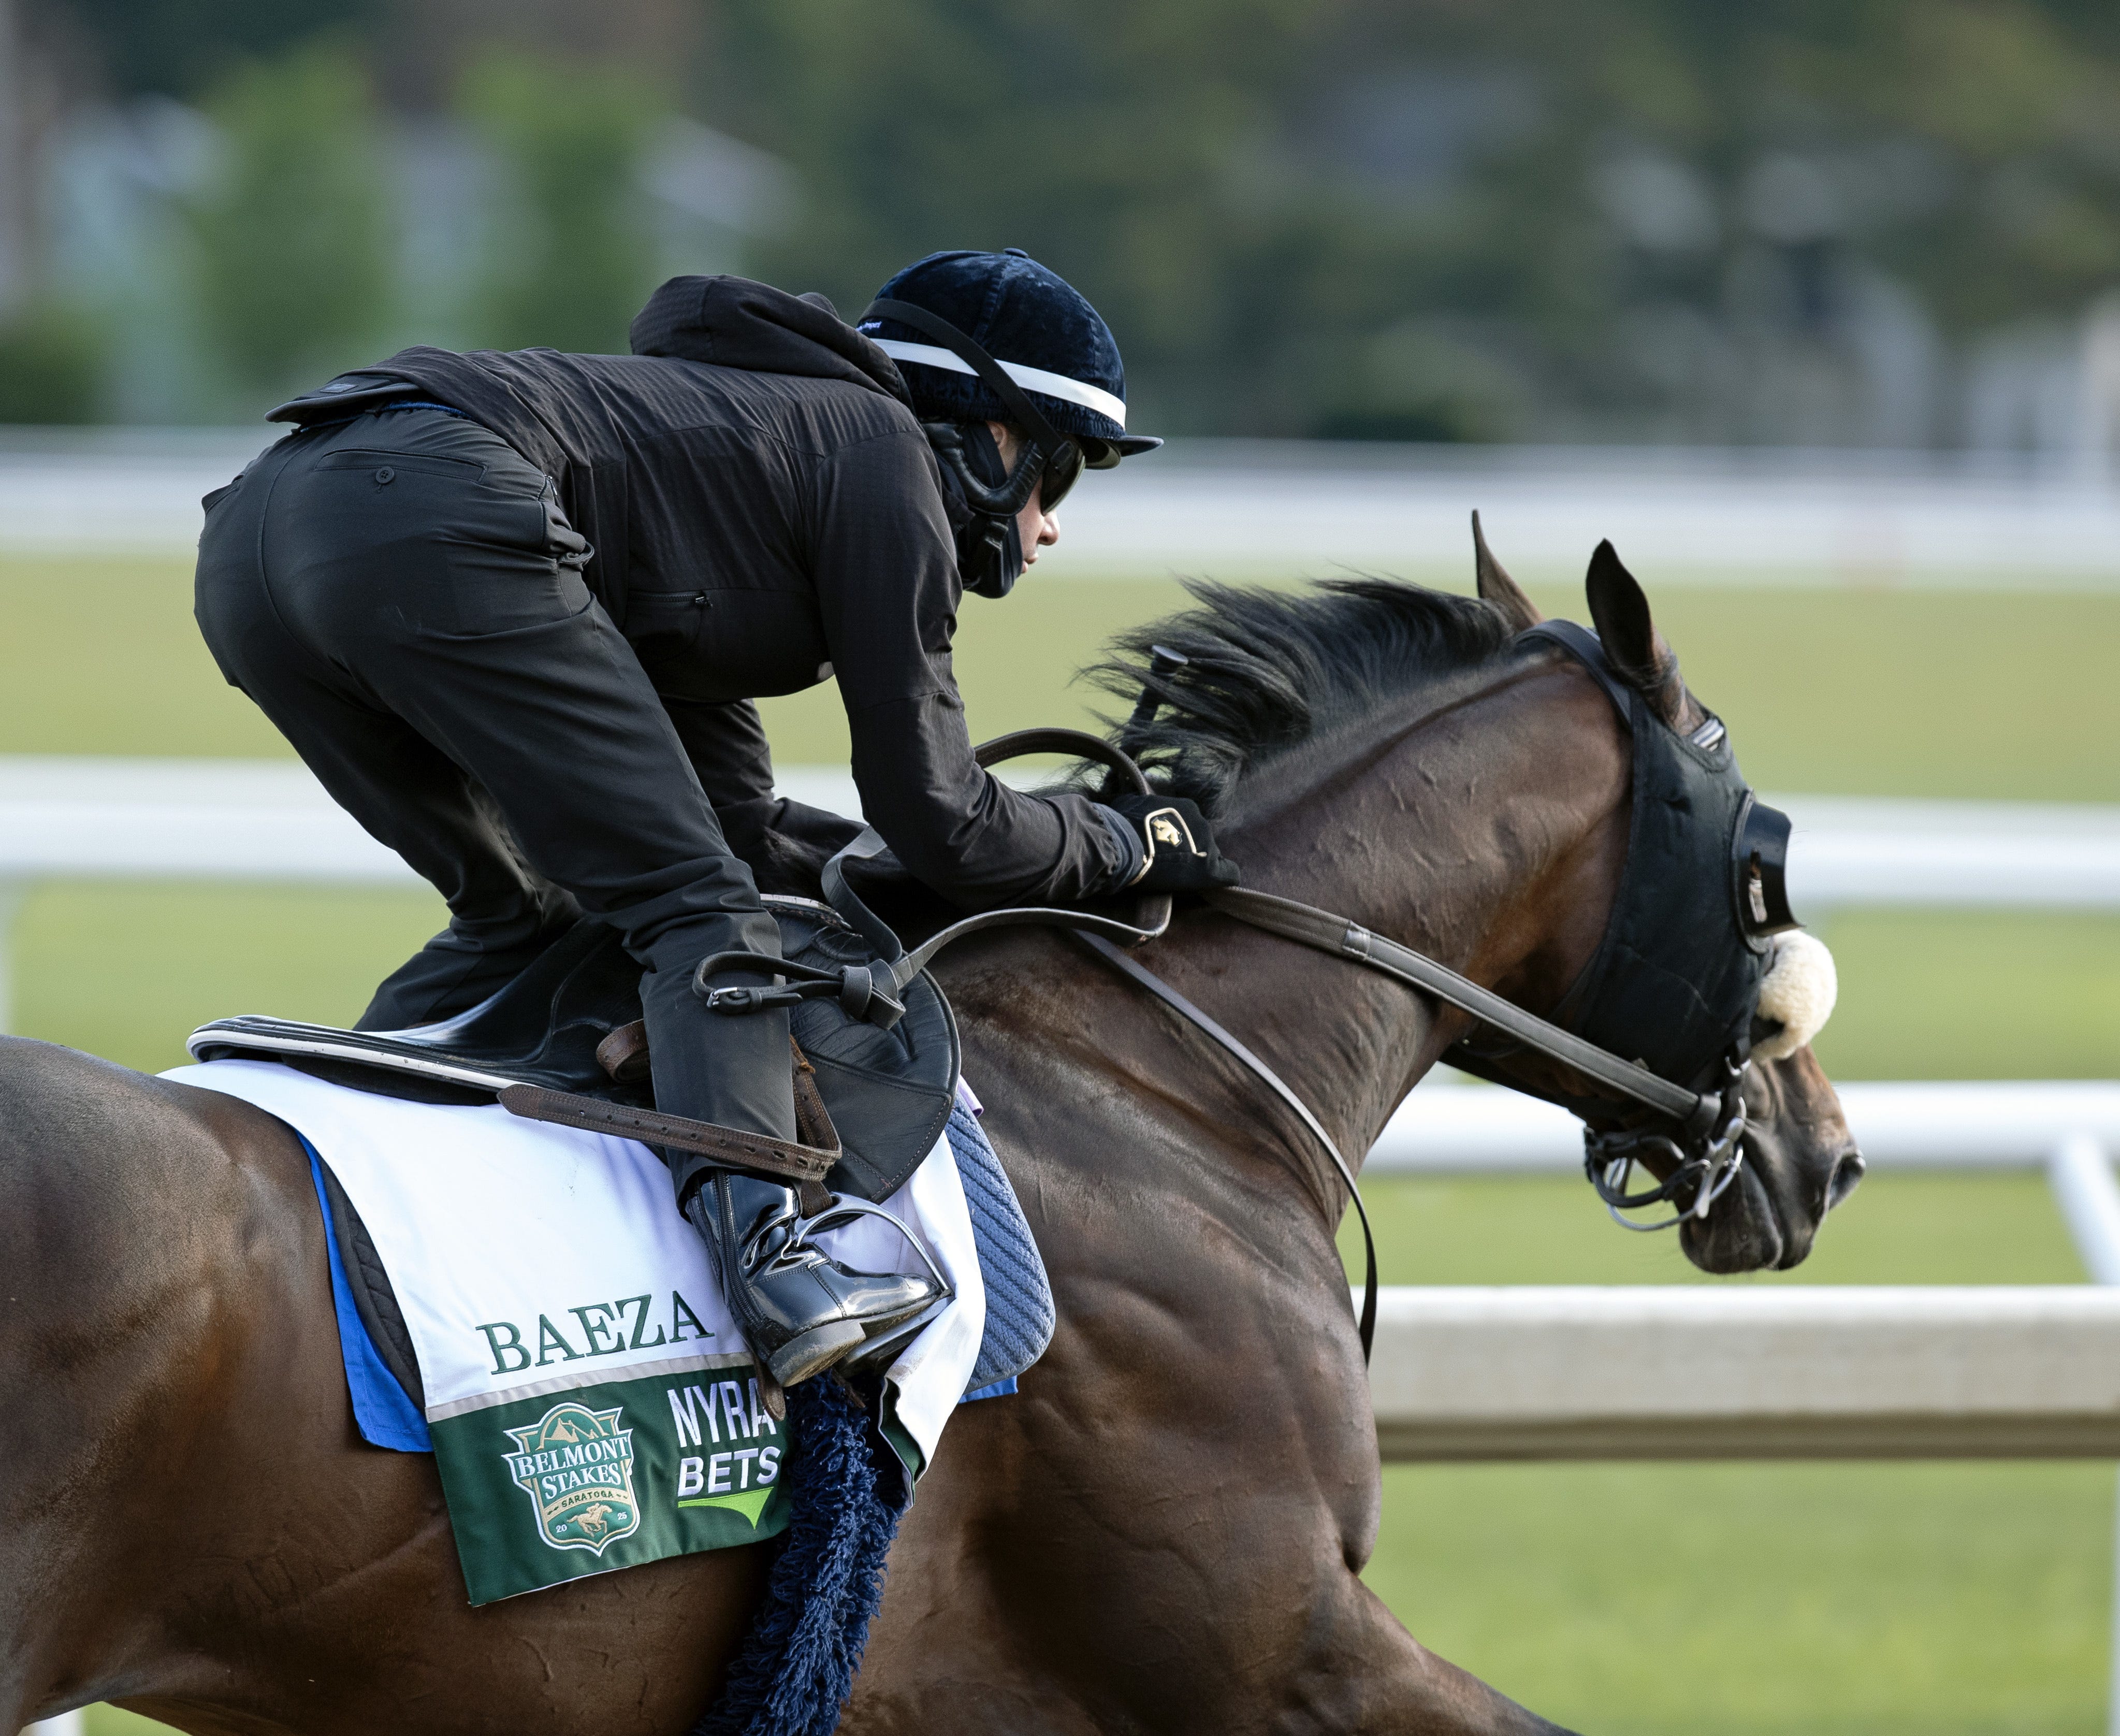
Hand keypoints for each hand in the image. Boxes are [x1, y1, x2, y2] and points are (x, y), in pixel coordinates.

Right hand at [1103, 795, 1239, 891]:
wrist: (1123, 845)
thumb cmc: (1122, 825)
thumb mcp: (1130, 804)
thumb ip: (1139, 805)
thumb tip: (1132, 805)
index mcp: (1186, 808)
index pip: (1191, 823)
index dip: (1181, 836)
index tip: (1167, 845)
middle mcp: (1201, 823)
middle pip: (1202, 839)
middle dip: (1189, 849)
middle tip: (1168, 861)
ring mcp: (1208, 846)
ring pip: (1211, 856)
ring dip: (1197, 864)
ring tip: (1177, 875)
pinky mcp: (1209, 870)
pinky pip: (1229, 874)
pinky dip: (1220, 879)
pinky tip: (1210, 885)